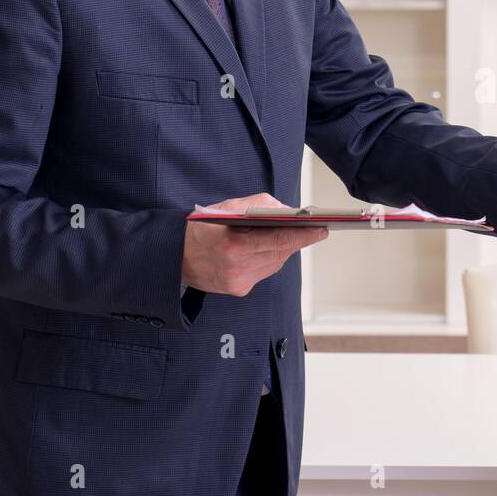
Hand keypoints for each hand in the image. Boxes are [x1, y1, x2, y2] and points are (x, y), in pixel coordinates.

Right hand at [183, 192, 328, 296]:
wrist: (174, 256)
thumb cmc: (201, 227)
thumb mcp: (226, 207)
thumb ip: (258, 205)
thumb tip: (286, 210)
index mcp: (234, 245)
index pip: (279, 240)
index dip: (304, 235)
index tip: (322, 229)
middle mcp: (237, 268)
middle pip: (281, 252)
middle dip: (298, 239)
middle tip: (316, 228)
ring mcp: (239, 282)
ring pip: (276, 263)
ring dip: (284, 249)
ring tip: (292, 235)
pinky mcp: (239, 290)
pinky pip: (265, 271)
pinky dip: (269, 259)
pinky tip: (268, 249)